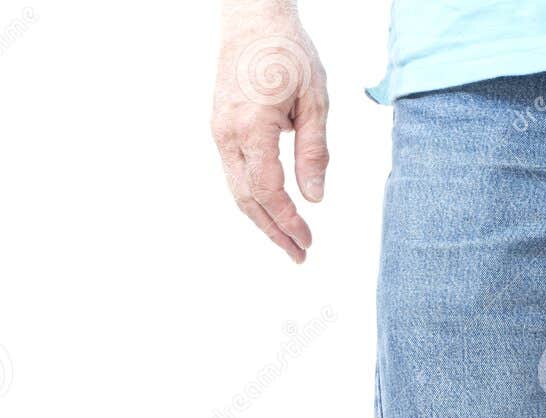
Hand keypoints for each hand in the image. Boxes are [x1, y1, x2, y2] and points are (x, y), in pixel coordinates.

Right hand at [211, 0, 328, 262]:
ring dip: (262, 219)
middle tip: (299, 255)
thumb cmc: (287, 51)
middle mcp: (228, 132)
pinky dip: (253, 197)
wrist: (253, 16)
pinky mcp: (221, 126)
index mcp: (251, 126)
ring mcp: (219, 129)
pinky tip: (272, 211)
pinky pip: (235, 172)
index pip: (268, 191)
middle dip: (274, 232)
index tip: (307, 241)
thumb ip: (313, 152)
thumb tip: (314, 198)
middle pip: (248, 199)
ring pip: (237, 189)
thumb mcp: (315, 102)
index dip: (288, 222)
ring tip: (288, 241)